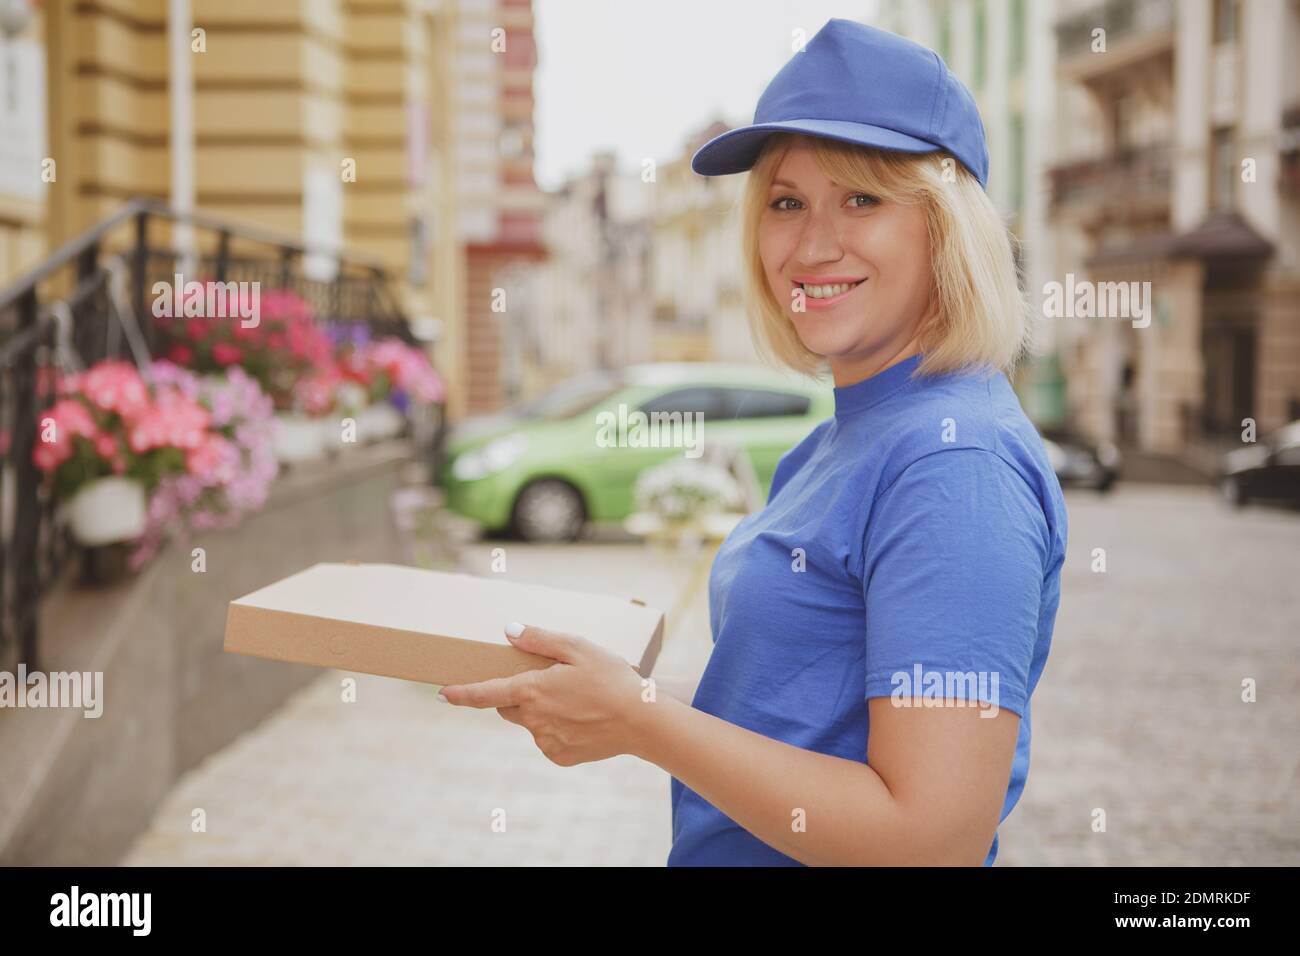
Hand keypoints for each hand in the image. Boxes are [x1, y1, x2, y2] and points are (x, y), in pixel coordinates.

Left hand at [438, 623, 648, 766]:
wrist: (642, 721)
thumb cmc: (612, 678)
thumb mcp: (578, 647)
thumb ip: (540, 639)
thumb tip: (509, 631)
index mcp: (532, 690)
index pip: (485, 693)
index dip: (460, 693)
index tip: (442, 693)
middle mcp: (533, 719)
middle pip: (508, 706)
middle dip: (517, 694)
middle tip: (548, 682)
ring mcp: (545, 741)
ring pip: (530, 722)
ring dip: (542, 711)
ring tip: (578, 701)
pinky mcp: (560, 756)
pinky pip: (548, 739)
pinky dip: (558, 729)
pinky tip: (583, 719)